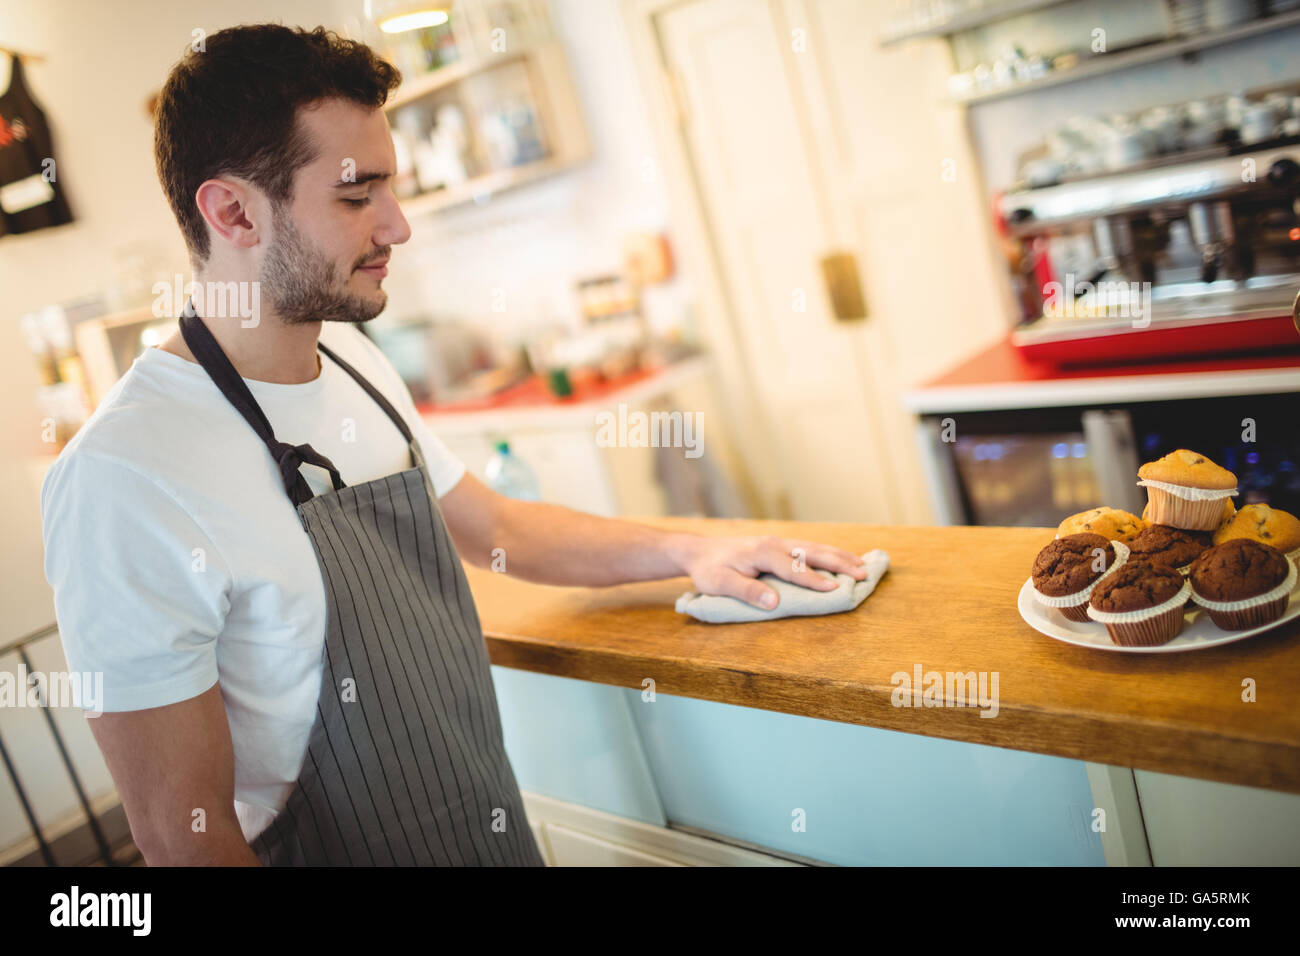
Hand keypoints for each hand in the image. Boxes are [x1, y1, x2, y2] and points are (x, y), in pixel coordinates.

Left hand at [671, 533, 867, 609]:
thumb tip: (773, 602)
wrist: (700, 551)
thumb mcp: (720, 584)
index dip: (815, 579)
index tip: (836, 589)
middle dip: (839, 562)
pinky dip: (829, 553)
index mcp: (763, 552)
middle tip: (864, 573)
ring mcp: (780, 542)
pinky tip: (842, 559)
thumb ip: (746, 592)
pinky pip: (810, 548)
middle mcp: (776, 544)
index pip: (794, 568)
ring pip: (815, 548)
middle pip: (813, 552)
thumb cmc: (710, 570)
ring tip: (863, 565)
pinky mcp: (781, 546)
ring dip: (840, 555)